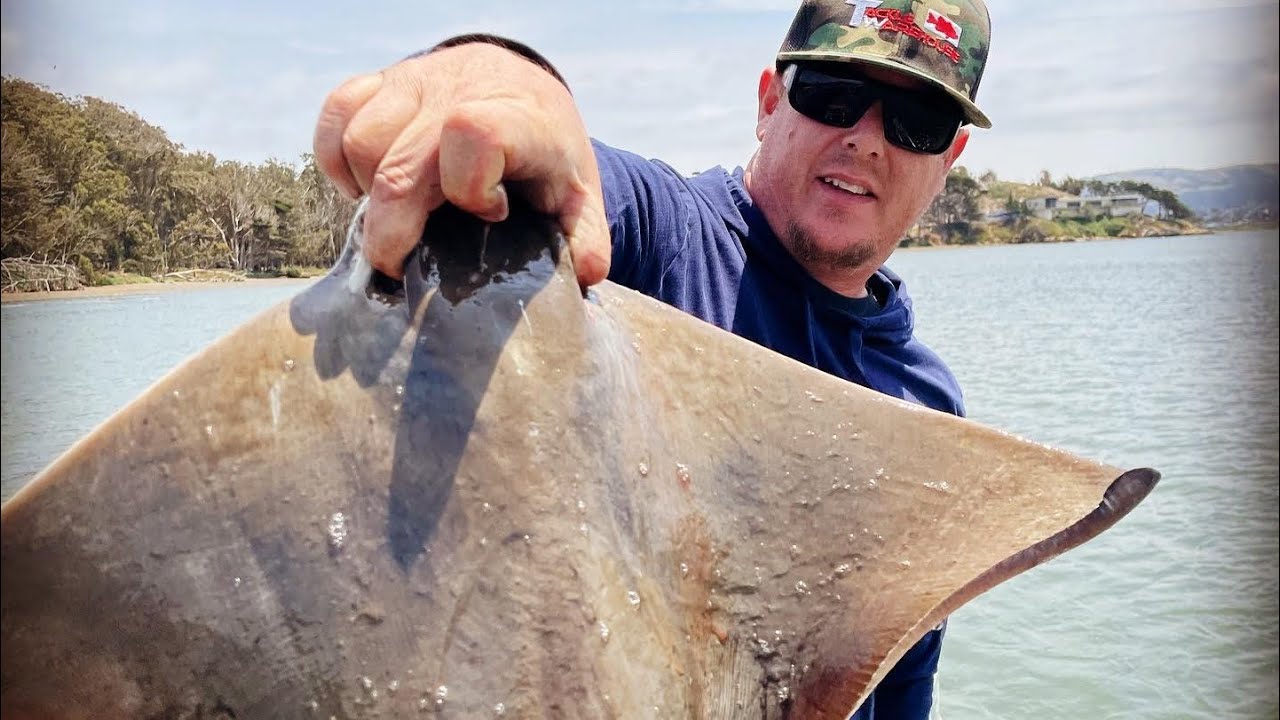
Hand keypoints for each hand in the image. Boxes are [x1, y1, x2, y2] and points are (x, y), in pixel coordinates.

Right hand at [313, 42, 609, 286]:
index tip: (490, 215)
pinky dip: (339, 160)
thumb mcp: (576, 194)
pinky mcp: (381, 79)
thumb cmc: (545, 151)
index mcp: (518, 117)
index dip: (469, 187)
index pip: (473, 135)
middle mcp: (460, 91)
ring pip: (362, 143)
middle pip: (402, 163)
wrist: (521, 86)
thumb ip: (584, 235)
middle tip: (405, 267)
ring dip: (370, 195)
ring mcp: (415, 81)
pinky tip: (368, 187)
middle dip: (395, 230)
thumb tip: (585, 274)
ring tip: (399, 216)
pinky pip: (336, 114)